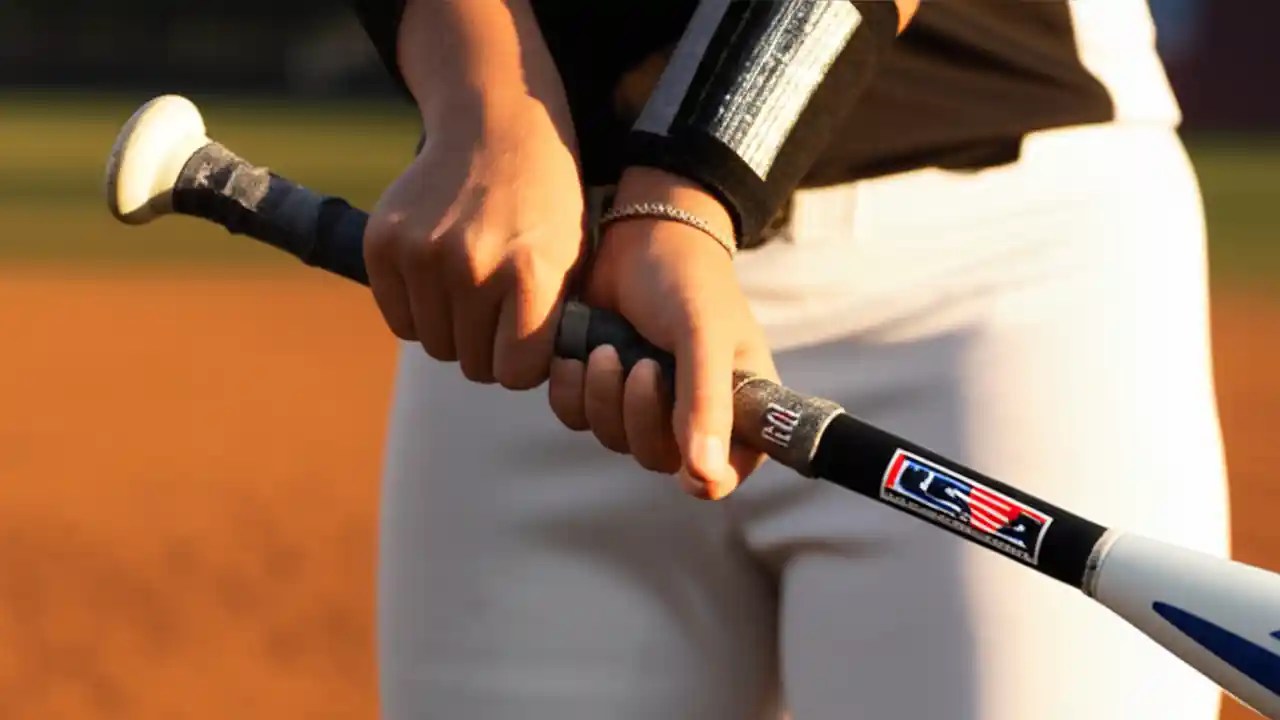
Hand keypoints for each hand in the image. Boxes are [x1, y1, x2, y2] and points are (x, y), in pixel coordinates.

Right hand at [363, 100, 585, 388]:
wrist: (496, 126)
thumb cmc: (545, 201)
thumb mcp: (571, 260)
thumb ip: (552, 324)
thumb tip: (529, 382)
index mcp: (530, 276)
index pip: (513, 374)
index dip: (521, 363)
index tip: (525, 341)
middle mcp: (473, 267)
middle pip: (470, 363)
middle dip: (486, 347)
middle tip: (497, 310)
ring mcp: (423, 254)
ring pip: (432, 342)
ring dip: (451, 327)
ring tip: (470, 288)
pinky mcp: (383, 243)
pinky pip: (398, 317)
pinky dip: (417, 307)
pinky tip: (439, 275)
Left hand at [548, 168, 778, 499]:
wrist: (641, 234)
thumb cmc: (690, 281)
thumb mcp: (704, 336)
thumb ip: (706, 402)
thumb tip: (703, 475)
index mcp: (736, 408)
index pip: (724, 475)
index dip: (705, 479)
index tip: (685, 462)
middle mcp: (692, 413)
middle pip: (659, 460)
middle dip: (640, 418)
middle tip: (640, 367)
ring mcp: (644, 402)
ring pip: (613, 439)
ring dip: (604, 398)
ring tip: (607, 349)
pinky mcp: (600, 386)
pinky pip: (578, 417)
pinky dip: (574, 391)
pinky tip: (579, 354)